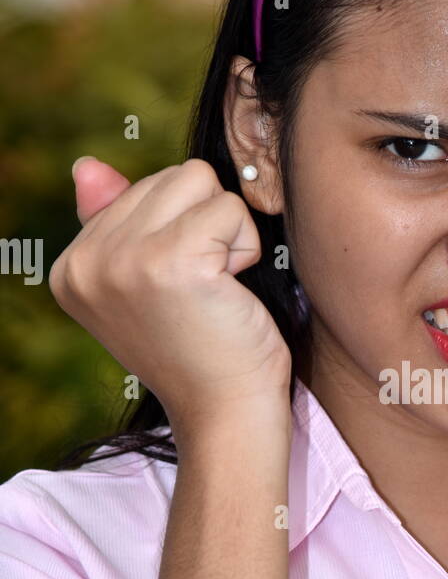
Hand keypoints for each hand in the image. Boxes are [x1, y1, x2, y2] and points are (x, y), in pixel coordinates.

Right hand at [49, 157, 292, 436]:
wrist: (226, 412)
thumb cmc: (200, 350)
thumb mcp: (144, 283)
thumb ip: (113, 222)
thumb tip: (86, 165)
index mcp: (70, 267)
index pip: (141, 188)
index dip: (181, 231)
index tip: (178, 293)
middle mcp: (84, 262)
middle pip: (171, 176)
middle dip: (205, 224)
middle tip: (203, 290)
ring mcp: (122, 261)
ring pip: (200, 181)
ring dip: (227, 230)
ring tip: (216, 286)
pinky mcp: (170, 261)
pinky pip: (229, 209)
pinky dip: (246, 245)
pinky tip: (231, 289)